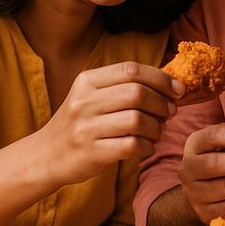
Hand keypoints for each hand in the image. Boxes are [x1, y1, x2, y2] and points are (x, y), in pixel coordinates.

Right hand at [35, 61, 184, 187]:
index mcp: (87, 81)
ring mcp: (86, 127)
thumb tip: (173, 85)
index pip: (131, 70)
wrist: (46, 155)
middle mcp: (84, 101)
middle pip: (137, 93)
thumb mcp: (93, 96)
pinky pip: (132, 145)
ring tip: (157, 132)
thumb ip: (125, 86)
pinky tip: (146, 147)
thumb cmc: (82, 123)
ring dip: (156, 127)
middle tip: (169, 113)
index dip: (161, 79)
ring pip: (137, 120)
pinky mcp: (92, 152)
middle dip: (162, 103)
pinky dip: (147, 146)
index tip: (178, 90)